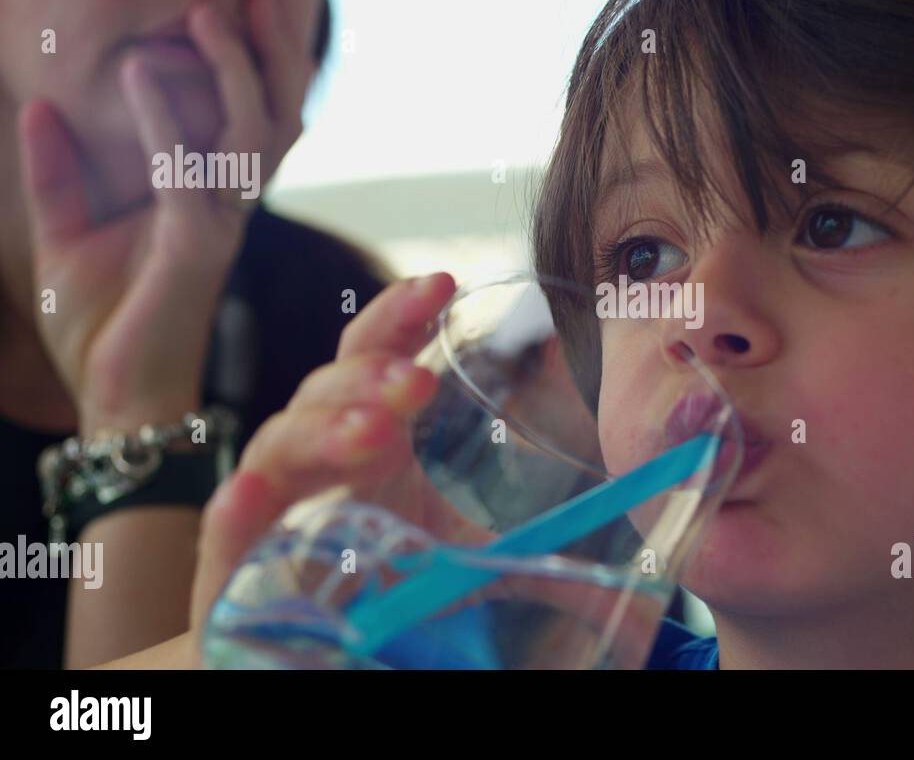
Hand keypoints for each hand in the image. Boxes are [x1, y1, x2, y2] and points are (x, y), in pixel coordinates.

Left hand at [17, 0, 312, 434]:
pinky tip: (141, 74)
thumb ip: (59, 173)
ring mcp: (217, 226)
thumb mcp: (65, 236)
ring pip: (248, 136)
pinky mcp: (195, 248)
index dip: (253, 65)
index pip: (248, 121)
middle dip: (270, 56)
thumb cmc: (102, 325)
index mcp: (207, 202)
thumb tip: (38, 106)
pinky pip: (187, 171)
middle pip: (272, 118)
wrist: (116, 400)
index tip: (238, 6)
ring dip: (232, 71)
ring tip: (210, 14)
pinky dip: (164, 118)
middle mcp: (226, 208)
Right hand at [188, 275, 665, 668]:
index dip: (399, 316)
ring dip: (324, 426)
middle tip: (416, 382)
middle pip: (326, 388)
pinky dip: (239, 506)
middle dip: (369, 373)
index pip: (376, 359)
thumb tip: (641, 577)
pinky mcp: (233, 575)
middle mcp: (319, 468)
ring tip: (376, 429)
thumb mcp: (471, 569)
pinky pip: (227, 532)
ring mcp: (273, 514)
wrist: (317, 671)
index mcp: (375, 450)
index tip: (442, 287)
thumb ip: (541, 561)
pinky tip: (258, 488)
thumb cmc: (388, 603)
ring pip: (279, 443)